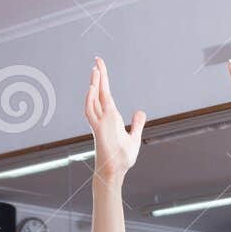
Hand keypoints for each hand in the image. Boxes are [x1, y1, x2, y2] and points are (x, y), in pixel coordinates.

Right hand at [84, 57, 144, 182]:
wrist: (116, 171)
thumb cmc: (121, 158)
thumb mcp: (134, 138)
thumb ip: (137, 124)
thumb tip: (140, 112)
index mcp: (111, 118)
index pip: (105, 95)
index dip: (103, 81)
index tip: (100, 67)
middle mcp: (103, 118)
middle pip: (99, 93)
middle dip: (98, 76)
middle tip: (97, 60)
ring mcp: (99, 123)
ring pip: (94, 99)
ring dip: (94, 84)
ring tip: (95, 69)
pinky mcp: (98, 129)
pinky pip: (91, 112)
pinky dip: (90, 99)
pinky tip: (92, 88)